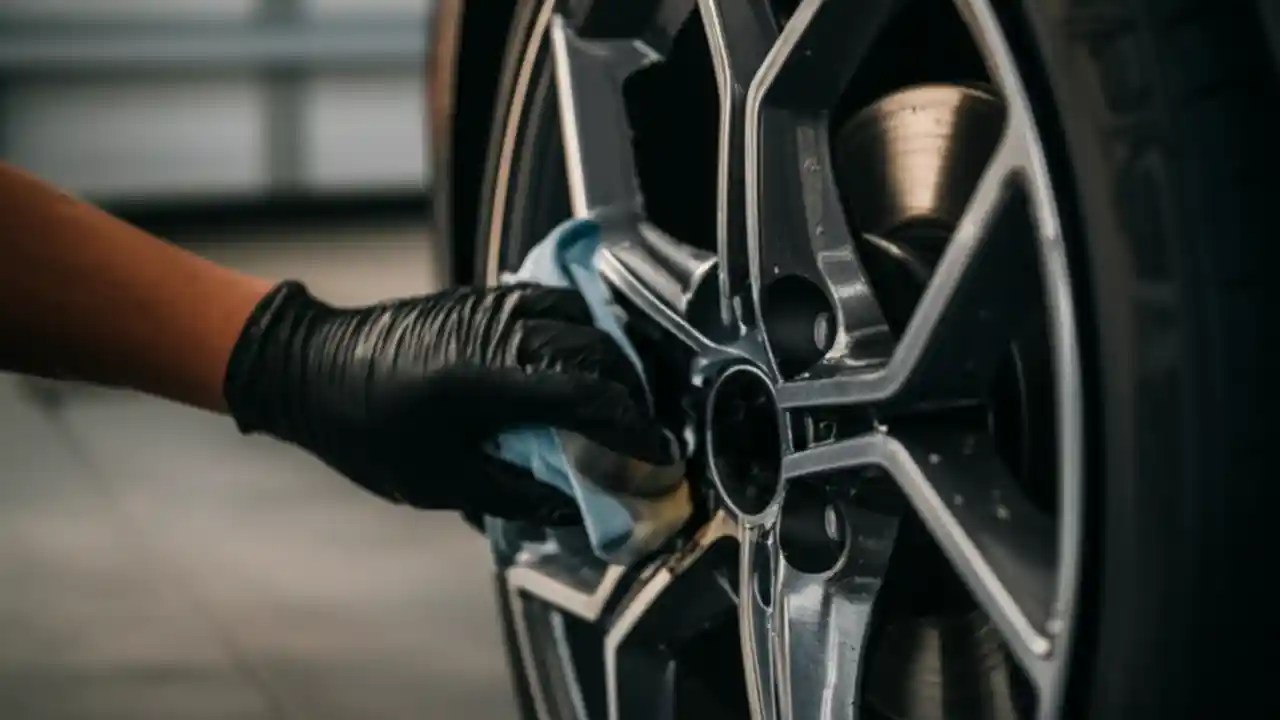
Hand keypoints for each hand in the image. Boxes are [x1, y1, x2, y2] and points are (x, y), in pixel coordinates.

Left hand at [223, 281, 672, 523]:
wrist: (312, 365)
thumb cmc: (367, 429)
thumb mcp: (440, 482)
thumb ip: (516, 495)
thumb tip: (577, 508)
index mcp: (491, 379)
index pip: (589, 398)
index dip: (633, 431)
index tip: (659, 458)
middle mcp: (503, 331)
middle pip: (600, 355)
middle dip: (634, 397)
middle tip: (646, 437)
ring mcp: (497, 305)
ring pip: (586, 322)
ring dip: (614, 361)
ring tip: (622, 402)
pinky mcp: (487, 296)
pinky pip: (557, 304)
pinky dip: (586, 333)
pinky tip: (586, 362)